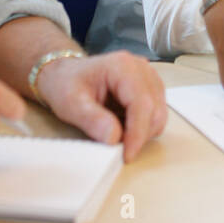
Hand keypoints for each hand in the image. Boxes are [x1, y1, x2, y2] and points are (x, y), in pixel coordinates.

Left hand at [33, 52, 166, 160]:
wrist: (65, 74)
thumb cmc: (66, 84)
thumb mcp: (70, 103)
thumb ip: (92, 119)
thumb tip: (114, 138)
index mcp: (123, 67)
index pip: (142, 103)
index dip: (137, 132)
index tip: (127, 155)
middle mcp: (141, 68)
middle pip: (155, 110)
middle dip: (140, 135)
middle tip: (119, 150)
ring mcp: (148, 77)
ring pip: (158, 114)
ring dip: (143, 132)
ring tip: (118, 136)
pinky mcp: (149, 88)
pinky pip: (155, 113)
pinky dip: (143, 127)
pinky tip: (123, 127)